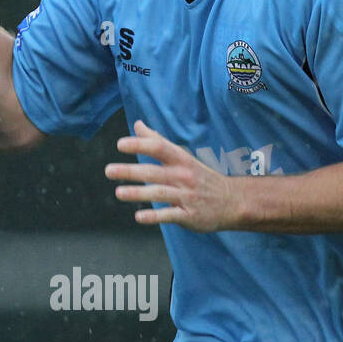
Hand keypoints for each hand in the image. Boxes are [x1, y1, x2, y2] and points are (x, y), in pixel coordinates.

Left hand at [104, 120, 242, 230]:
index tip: (121, 144)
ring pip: (160, 193)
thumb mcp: (182, 157)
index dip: (140, 144)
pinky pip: (170, 215)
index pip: (160, 148)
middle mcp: (184, 176)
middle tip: (108, 170)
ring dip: (138, 193)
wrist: (234, 201)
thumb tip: (138, 124)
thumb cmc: (200, 177)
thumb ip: (158, 141)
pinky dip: (155, 216)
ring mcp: (187, 196)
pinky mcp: (190, 215)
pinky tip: (139, 217)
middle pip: (154, 172)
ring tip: (118, 193)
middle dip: (130, 171)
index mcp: (181, 160)